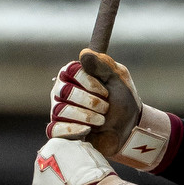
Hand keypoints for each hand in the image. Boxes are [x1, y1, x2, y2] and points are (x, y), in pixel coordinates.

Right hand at [50, 51, 170, 169]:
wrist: (128, 130)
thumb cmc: (122, 101)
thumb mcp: (118, 79)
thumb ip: (103, 65)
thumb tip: (84, 53)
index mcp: (74, 74)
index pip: (71, 71)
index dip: (89, 82)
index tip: (105, 92)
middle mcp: (62, 90)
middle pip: (65, 91)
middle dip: (90, 102)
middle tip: (105, 107)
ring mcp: (59, 110)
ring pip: (61, 110)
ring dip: (86, 116)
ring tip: (101, 120)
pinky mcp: (59, 131)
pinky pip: (55, 129)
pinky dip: (73, 130)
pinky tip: (87, 130)